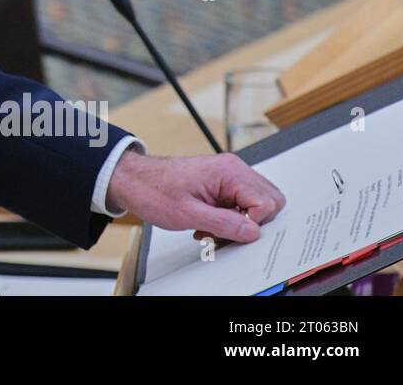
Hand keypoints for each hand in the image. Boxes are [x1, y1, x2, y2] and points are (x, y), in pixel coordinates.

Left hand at [105, 149, 285, 242]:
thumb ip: (224, 224)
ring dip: (238, 223)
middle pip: (270, 202)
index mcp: (229, 172)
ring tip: (210, 228)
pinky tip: (207, 224)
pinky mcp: (221, 184)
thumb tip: (253, 232)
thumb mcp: (187, 214)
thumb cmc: (153, 190)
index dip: (253, 223)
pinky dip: (229, 219)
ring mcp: (228, 176)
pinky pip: (240, 205)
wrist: (132, 180)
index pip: (267, 203)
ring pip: (256, 205)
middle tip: (222, 231)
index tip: (230, 231)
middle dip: (250, 223)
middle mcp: (233, 170)